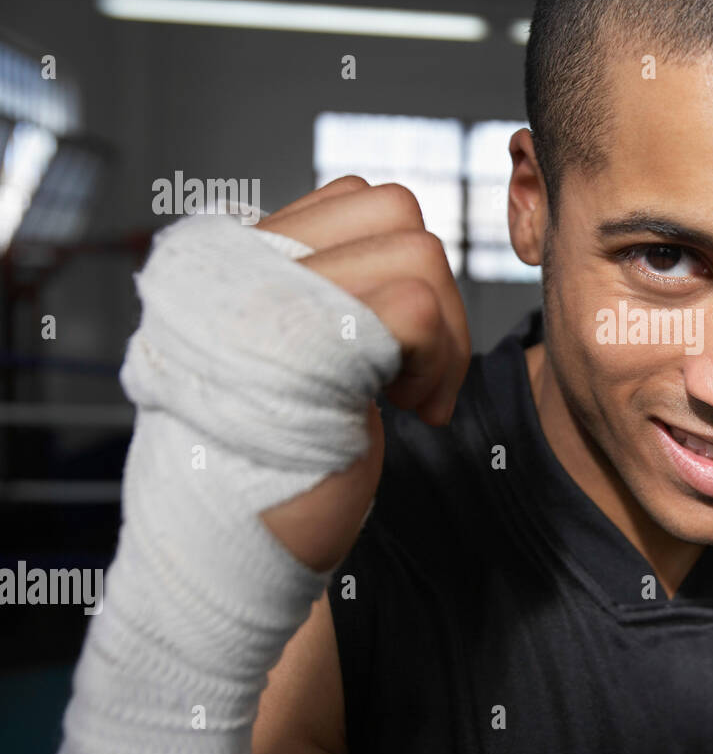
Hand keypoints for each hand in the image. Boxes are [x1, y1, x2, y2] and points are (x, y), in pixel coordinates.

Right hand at [254, 176, 470, 571]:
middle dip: (437, 294)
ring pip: (421, 254)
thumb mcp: (284, 349)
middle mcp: (242, 260)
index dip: (401, 266)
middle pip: (399, 213)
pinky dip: (439, 363)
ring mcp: (272, 296)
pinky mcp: (309, 343)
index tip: (391, 341)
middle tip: (413, 374)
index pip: (357, 199)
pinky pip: (421, 307)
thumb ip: (321, 285)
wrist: (227, 554)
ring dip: (444, 336)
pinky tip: (410, 410)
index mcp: (233, 254)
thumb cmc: (269, 463)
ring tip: (410, 396)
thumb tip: (402, 244)